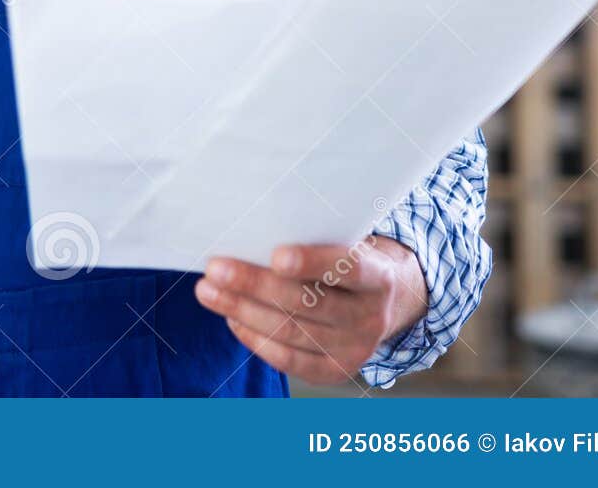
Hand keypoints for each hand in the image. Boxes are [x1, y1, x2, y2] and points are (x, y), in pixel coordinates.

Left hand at [194, 237, 427, 385]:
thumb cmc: (348, 258)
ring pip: (291, 331)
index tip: (275, 255)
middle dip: (255, 284)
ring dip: (242, 311)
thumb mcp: (347, 240)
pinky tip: (232, 319)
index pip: (348, 268)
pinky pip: (290, 361)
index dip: (312, 263)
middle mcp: (372, 316)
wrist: (389, 299)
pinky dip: (256, 339)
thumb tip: (252, 227)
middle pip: (308, 302)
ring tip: (209, 292)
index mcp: (380, 276)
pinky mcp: (336, 371)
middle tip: (215, 268)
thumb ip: (313, 236)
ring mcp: (356, 348)